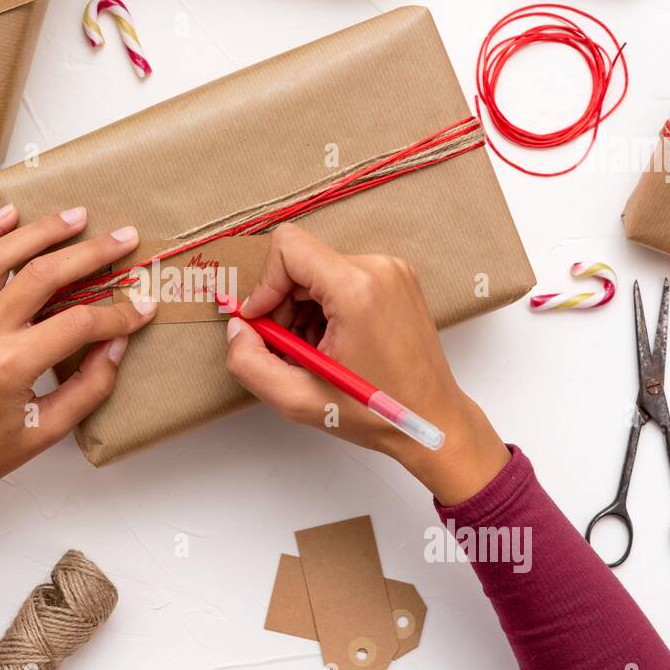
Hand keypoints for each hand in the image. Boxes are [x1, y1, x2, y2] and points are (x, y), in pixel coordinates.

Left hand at [0, 206, 156, 526]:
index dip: (119, 314)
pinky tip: (9, 215)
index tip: (144, 306)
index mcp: (11, 366)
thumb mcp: (47, 431)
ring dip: (40, 230)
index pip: (80, 324)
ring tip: (75, 216)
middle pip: (44, 275)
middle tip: (124, 238)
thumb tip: (118, 343)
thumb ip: (89, 387)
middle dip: (91, 253)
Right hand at [224, 224, 508, 505]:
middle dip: (282, 304)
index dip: (264, 284)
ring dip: (303, 309)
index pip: (289, 247)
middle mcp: (378, 268)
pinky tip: (332, 343)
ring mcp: (392, 271)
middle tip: (288, 348)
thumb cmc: (376, 412)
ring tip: (314, 351)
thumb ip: (249, 362)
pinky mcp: (396, 279)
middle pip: (302, 262)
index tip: (262, 322)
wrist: (433, 421)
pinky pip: (341, 277)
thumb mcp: (297, 399)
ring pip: (319, 271)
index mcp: (357, 289)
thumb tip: (236, 327)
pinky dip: (325, 307)